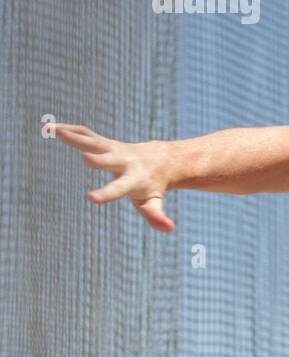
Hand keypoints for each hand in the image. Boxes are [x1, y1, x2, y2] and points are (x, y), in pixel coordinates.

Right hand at [54, 124, 175, 231]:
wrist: (161, 159)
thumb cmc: (153, 186)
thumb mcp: (154, 202)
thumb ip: (157, 216)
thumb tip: (169, 229)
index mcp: (133, 180)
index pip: (119, 188)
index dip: (106, 193)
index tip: (91, 198)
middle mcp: (123, 162)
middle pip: (109, 160)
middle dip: (99, 160)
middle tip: (86, 159)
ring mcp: (114, 149)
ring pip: (94, 141)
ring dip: (75, 137)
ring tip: (55, 131)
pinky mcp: (105, 142)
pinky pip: (87, 134)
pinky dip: (70, 130)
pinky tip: (51, 127)